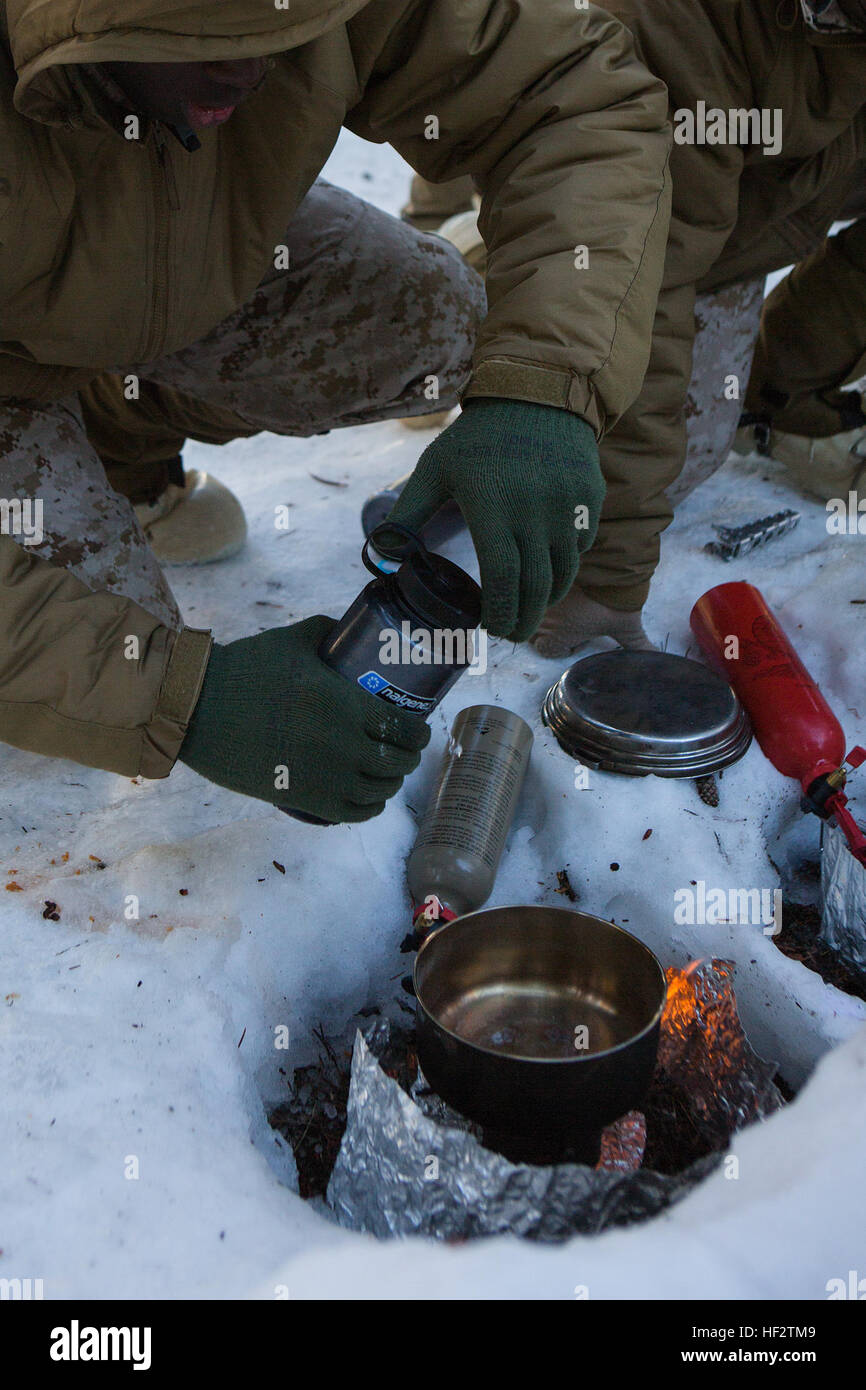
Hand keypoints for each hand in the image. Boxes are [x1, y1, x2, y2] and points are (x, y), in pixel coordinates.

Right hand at [178, 616, 429, 822]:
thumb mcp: (292, 641)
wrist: (195, 709)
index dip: (418, 733)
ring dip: (389, 784)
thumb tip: (350, 632)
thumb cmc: (243, 670)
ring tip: (388, 774)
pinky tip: (369, 799)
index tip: (419, 730)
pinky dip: (367, 808)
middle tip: (405, 750)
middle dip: (407, 758)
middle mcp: (339, 745)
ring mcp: (321, 776)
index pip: (401, 728)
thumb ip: (327, 633)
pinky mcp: (301, 798)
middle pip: (395, 763)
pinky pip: (350, 814)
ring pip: (377, 792)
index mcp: (342, 703)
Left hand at [384, 398, 603, 641]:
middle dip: (524, 619)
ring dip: (547, 600)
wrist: (538, 393)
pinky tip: (549, 572)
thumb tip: (379, 554)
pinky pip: (580, 547)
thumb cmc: (478, 438)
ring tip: (530, 612)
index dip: (498, 611)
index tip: (490, 628)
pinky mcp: (589, 499)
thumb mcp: (434, 469)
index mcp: (491, 506)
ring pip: (563, 572)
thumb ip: (407, 514)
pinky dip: (566, 566)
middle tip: (513, 635)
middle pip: (535, 586)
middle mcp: (534, 510)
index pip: (501, 578)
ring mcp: (567, 505)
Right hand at [531, 587, 654, 658]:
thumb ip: (638, 645)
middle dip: (550, 628)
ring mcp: (539, 596)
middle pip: (534, 631)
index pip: (546, 649)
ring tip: (569, 602)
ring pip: (531, 609)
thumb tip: (657, 657)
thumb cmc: (615, 601)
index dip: (563, 645)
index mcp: (558, 636)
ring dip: (546, 609)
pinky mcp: (541, 576)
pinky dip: (545, 589)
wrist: (608, 563)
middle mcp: (543, 619)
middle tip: (574, 619)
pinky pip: (534, 589)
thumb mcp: (628, 626)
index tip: (579, 635)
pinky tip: (566, 585)